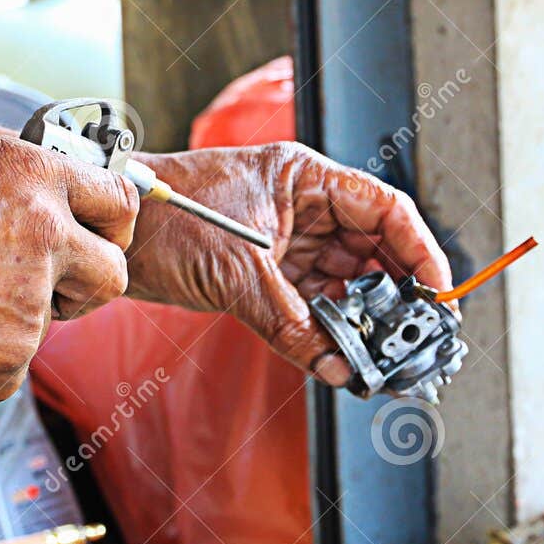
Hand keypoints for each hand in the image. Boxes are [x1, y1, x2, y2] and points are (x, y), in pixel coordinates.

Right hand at [0, 135, 138, 399]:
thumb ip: (12, 179)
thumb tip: (40, 195)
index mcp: (35, 179)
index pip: (120, 202)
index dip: (110, 227)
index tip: (99, 240)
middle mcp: (45, 239)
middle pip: (111, 275)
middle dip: (85, 286)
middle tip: (44, 289)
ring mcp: (29, 307)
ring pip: (45, 324)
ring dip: (9, 320)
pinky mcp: (4, 366)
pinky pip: (7, 367)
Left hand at [124, 142, 451, 385]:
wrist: (105, 234)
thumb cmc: (160, 216)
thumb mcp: (234, 271)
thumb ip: (290, 322)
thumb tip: (336, 365)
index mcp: (303, 178)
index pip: (385, 210)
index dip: (420, 252)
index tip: (438, 294)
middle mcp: (301, 205)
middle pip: (371, 248)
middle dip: (394, 294)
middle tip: (414, 337)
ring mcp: (283, 239)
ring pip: (342, 280)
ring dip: (360, 317)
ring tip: (380, 354)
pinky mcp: (261, 272)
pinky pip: (309, 302)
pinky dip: (325, 328)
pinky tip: (341, 354)